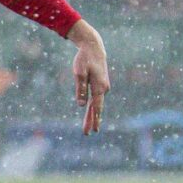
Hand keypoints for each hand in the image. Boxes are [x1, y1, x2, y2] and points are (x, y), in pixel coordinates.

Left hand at [67, 19, 110, 134]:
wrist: (94, 48)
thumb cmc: (85, 59)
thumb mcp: (79, 73)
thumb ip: (80, 89)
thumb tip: (80, 105)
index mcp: (99, 87)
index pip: (96, 106)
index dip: (94, 119)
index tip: (93, 130)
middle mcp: (103, 89)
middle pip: (96, 108)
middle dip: (92, 121)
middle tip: (88, 133)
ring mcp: (103, 87)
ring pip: (96, 104)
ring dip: (92, 116)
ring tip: (89, 128)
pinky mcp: (99, 85)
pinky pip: (96, 99)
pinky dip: (93, 108)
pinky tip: (91, 114)